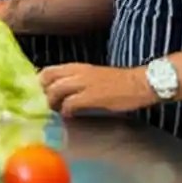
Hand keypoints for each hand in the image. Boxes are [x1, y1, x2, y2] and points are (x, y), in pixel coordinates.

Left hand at [39, 63, 156, 115]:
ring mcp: (83, 84)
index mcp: (77, 67)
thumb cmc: (119, 81)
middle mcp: (77, 72)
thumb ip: (76, 79)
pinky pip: (69, 104)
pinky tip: (70, 115)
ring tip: (58, 110)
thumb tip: (62, 90)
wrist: (140, 83)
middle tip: (49, 103)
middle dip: (44, 93)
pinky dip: (66, 111)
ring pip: (55, 91)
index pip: (48, 70)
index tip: (42, 93)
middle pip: (47, 79)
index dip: (41, 82)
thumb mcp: (92, 74)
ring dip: (53, 103)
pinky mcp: (91, 96)